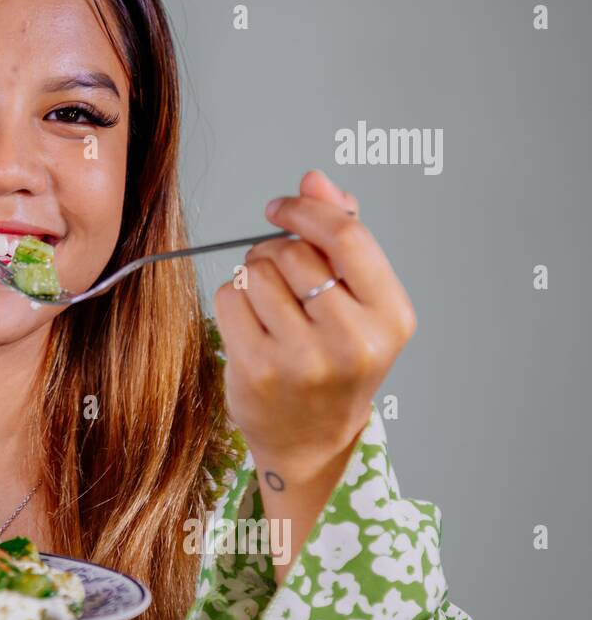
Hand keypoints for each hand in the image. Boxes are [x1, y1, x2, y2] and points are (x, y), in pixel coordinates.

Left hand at [213, 169, 415, 498]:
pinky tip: (249, 325)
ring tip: (267, 305)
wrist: (310, 439)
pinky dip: (232, 300)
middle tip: (278, 275)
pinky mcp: (258, 371)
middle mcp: (352, 340)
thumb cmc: (336, 361)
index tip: (282, 207)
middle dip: (275, 250)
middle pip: (294, 252)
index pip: (347, 238)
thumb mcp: (359, 302)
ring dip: (252, 276)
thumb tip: (315, 180)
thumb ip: (342, 236)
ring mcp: (304, 359)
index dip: (307, 211)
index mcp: (390, 316)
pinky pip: (229, 298)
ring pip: (256, 272)